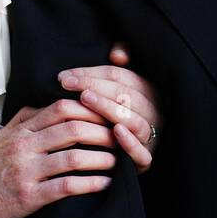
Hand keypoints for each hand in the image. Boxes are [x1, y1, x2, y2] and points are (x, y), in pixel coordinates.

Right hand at [0, 99, 116, 217]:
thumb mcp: (0, 137)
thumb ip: (25, 119)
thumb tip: (48, 105)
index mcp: (20, 130)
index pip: (62, 108)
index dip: (90, 108)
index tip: (108, 114)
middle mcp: (24, 146)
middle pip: (73, 128)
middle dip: (103, 131)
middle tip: (121, 137)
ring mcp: (26, 171)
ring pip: (74, 157)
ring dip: (102, 158)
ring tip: (118, 161)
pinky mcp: (28, 196)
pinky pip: (66, 186)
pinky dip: (90, 183)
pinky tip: (104, 183)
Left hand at [57, 42, 161, 172]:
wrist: (110, 163)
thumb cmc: (108, 122)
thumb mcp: (112, 92)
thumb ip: (116, 70)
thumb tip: (118, 54)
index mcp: (146, 93)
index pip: (119, 76)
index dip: (91, 73)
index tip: (64, 75)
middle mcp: (152, 113)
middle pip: (126, 94)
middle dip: (95, 86)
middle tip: (68, 83)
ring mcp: (150, 138)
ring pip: (134, 119)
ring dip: (109, 108)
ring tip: (85, 98)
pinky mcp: (145, 162)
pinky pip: (143, 152)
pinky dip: (130, 141)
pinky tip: (115, 130)